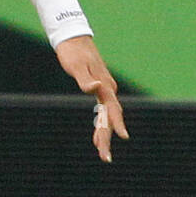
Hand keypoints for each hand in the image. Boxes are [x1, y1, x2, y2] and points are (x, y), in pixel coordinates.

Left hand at [54, 34, 128, 162]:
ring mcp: (105, 89)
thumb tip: (94, 88)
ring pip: (108, 116)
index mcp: (105, 85)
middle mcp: (108, 89)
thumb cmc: (73, 52)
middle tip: (105, 158)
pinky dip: (101, 125)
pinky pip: (103, 111)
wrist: (73, 38)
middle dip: (107, 138)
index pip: (111, 110)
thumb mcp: (76, 65)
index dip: (115, 125)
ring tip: (103, 153)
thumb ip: (85, 78)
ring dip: (105, 134)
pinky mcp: (99, 89)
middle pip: (111, 117)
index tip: (122, 138)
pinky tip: (97, 135)